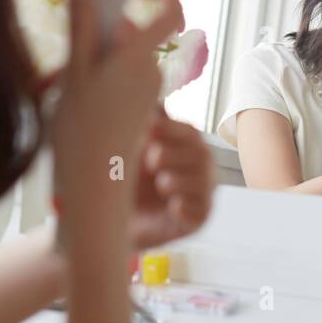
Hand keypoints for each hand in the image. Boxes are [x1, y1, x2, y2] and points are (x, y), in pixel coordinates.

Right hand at [50, 0, 181, 236]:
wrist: (93, 184)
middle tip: (78, 28)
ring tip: (73, 72)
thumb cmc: (80, 130)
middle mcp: (150, 72)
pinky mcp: (141, 107)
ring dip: (105, 52)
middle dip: (113, 26)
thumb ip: (83, 29)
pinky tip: (82, 92)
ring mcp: (147, 91)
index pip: (168, 13)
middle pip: (139, 33)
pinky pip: (127, 75)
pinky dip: (107, 72)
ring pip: (129, 55)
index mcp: (137, 59)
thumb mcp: (75, 74)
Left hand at [129, 108, 213, 250]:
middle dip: (173, 155)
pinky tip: (173, 207)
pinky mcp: (199, 219)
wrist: (117, 219)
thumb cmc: (127, 178)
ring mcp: (202, 193)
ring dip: (179, 181)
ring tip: (161, 183)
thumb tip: (151, 103)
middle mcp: (200, 167)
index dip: (171, 128)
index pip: (188, 132)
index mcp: (186, 145)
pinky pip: (201, 211)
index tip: (149, 128)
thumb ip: (144, 124)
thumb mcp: (130, 148)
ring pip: (204, 183)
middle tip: (150, 160)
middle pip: (201, 155)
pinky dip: (185, 208)